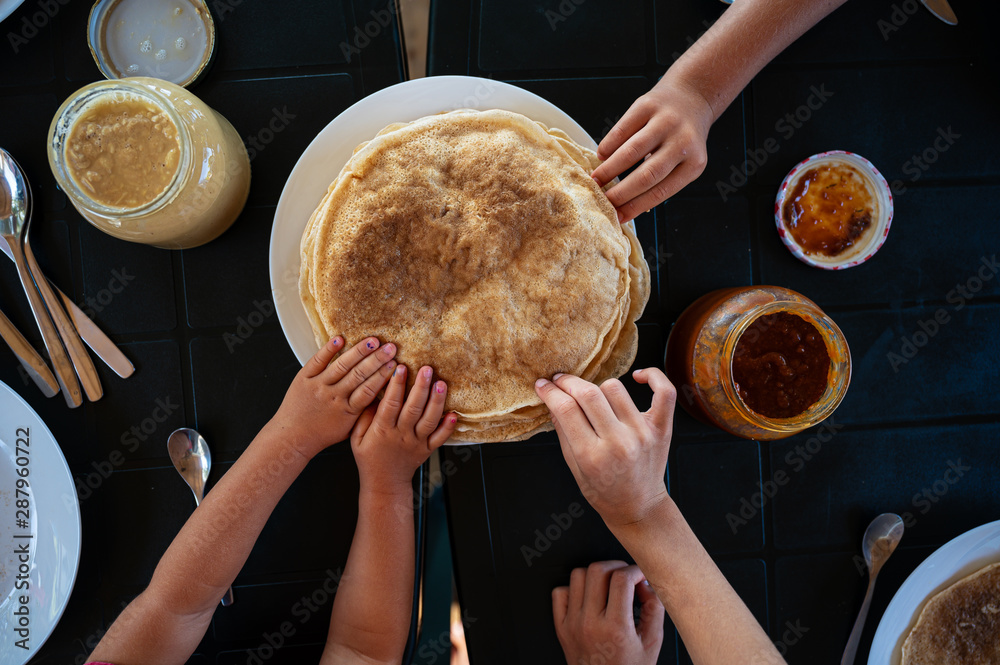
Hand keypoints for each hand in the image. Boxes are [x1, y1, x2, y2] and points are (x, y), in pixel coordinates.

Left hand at [271, 336, 397, 458]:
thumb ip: (364, 413)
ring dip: (358, 351)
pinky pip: (317, 361)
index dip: (383, 376)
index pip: (369, 390)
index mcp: (347, 410)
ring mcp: (318, 386)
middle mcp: (334, 396)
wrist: (292, 437)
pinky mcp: (303, 378)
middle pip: (359, 374)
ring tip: (373, 340)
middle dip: (377, 359)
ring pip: (341, 365)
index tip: (395, 364)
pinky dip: (328, 349)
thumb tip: (383, 397)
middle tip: (391, 347)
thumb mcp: (349, 428)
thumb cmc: (323, 434)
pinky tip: (340, 339)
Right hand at [350, 364, 457, 492]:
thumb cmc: (369, 458)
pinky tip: (454, 414)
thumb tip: (373, 394)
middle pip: (413, 409)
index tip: (400, 367)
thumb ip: (364, 417)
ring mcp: (416, 442)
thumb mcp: (357, 438)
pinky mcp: (427, 449)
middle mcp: (401, 435)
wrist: (384, 484)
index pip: (390, 404)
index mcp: (382, 430)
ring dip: (436, 402)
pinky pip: (440, 438)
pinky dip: (448, 427)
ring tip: (441, 384)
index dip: (396, 385)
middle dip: (420, 387)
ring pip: (429, 421)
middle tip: (426, 369)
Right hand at [534, 369, 676, 529]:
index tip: (543, 385)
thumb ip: (563, 432)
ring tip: (593, 396)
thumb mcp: (574, 467)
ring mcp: (642, 433)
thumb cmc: (604, 491)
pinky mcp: (661, 429)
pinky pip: (664, 392)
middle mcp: (619, 442)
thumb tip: (552, 400)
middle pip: (588, 394)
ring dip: (598, 386)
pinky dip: (653, 377)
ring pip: (615, 388)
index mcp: (592, 456)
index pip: (566, 409)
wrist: (639, 507)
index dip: (550, 392)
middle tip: (560, 381)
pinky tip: (638, 376)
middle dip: (568, 383)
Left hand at [553, 561, 664, 664]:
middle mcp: (590, 623)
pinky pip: (560, 592)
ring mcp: (572, 624)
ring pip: (578, 575)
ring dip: (595, 575)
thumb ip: (654, 609)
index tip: (641, 575)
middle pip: (597, 570)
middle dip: (616, 566)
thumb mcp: (652, 642)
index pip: (621, 579)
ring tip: (608, 585)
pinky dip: (574, 588)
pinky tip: (588, 597)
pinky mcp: (561, 627)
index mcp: (615, 628)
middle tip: (626, 576)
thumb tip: (647, 583)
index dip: (635, 570)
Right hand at [592, 74, 713, 222]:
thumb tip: (627, 208)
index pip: (661, 191)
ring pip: (631, 152)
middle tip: (603, 201)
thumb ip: (661, 181)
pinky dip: (608, 146)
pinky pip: (622, 129)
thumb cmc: (682, 137)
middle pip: (646, 175)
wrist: (690, 98)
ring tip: (596, 180)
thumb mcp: (683, 162)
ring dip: (610, 169)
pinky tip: (602, 156)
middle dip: (620, 192)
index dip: (636, 206)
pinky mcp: (648, 105)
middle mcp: (683, 142)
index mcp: (694, 164)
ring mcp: (665, 122)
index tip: (618, 216)